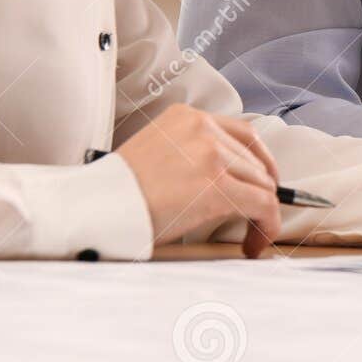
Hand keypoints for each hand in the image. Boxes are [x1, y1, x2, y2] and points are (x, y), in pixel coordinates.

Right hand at [116, 103, 281, 257]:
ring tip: (251, 236)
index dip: (261, 161)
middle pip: (255, 162)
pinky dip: (266, 225)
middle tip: (253, 220)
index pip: (243, 133)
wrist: (95, 207)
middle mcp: (203, 128)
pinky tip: (254, 243)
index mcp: (186, 117)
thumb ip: (192, 153)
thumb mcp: (158, 154)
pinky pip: (263, 204)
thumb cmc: (119, 193)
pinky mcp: (217, 185)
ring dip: (262, 213)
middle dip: (260, 193)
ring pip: (262, 184)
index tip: (263, 182)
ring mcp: (212, 154)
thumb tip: (231, 177)